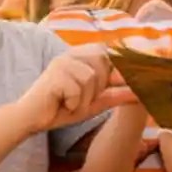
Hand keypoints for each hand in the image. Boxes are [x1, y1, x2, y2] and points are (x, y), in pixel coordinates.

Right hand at [19, 43, 136, 132]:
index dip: (121, 64)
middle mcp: (71, 53)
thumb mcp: (93, 103)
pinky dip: (73, 103)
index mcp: (80, 55)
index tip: (136, 77)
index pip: (109, 52)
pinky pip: (78, 90)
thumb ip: (115, 95)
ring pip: (91, 79)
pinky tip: (60, 104)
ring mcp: (62, 61)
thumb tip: (141, 92)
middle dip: (99, 86)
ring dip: (84, 99)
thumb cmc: (61, 109)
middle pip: (103, 62)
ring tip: (69, 103)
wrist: (30, 119)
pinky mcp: (55, 74)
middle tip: (81, 100)